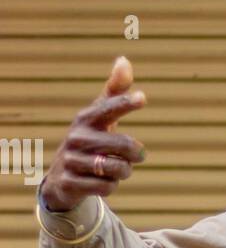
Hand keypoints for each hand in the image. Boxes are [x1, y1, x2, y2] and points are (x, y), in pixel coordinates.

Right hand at [40, 57, 146, 211]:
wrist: (62, 178)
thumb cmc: (90, 141)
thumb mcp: (100, 117)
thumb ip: (114, 91)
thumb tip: (124, 60)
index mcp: (85, 118)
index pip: (108, 108)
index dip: (125, 103)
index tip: (143, 98)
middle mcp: (76, 137)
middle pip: (124, 146)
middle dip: (136, 154)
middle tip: (137, 155)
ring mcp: (70, 160)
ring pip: (117, 169)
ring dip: (123, 172)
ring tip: (116, 169)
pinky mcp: (69, 183)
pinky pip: (106, 187)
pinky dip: (111, 186)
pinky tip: (100, 182)